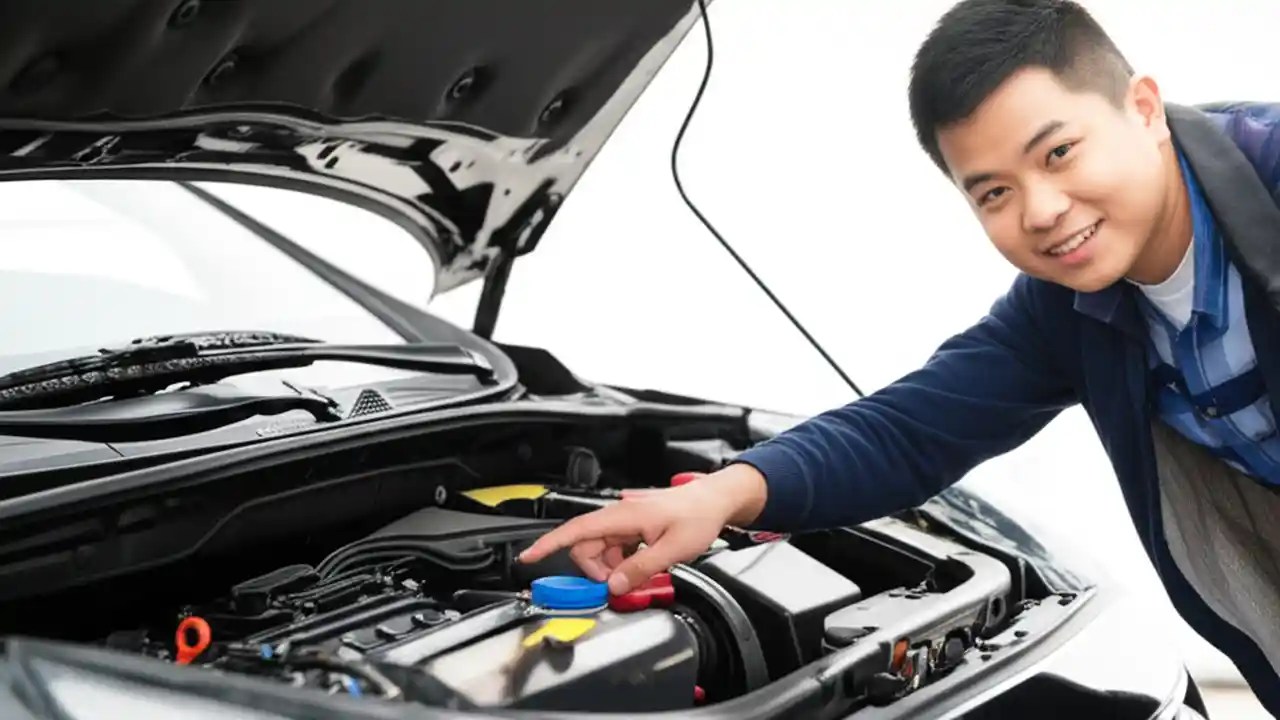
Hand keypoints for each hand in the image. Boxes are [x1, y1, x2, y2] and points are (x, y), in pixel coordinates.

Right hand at [518, 464, 768, 594]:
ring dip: (612, 568)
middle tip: (621, 584)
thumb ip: (640, 569)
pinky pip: (615, 549)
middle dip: (596, 570)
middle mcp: (619, 516)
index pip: (575, 530)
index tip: (529, 556)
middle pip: (586, 547)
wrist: (715, 500)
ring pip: (601, 551)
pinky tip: (641, 564)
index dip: (549, 544)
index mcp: (622, 516)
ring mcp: (625, 521)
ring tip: (638, 573)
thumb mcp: (673, 550)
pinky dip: (622, 562)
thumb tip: (613, 585)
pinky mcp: (632, 528)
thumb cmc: (698, 516)